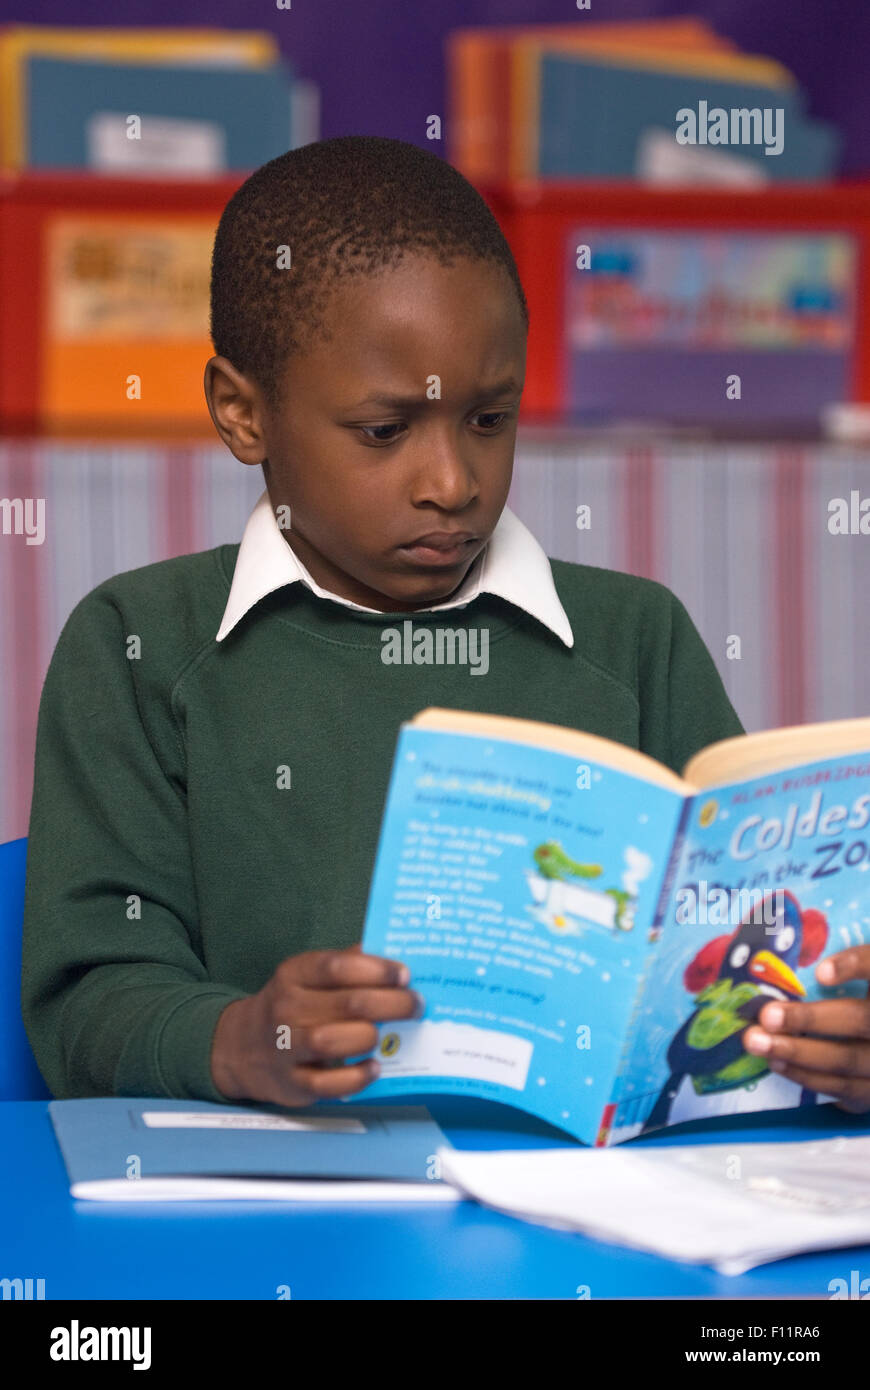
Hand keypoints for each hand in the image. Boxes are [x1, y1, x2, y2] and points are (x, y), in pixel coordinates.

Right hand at [210, 944, 420, 1105]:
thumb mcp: (307, 976)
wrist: (240, 1046)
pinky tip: (374, 1067)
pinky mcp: (291, 1083)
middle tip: (416, 1005)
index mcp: (294, 974)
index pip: (337, 966)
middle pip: (346, 1004)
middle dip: (391, 1004)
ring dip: (370, 1037)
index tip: (405, 974)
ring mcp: (285, 1047)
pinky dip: (355, 1077)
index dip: (376, 969)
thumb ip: (346, 963)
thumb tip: (392, 952)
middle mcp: (287, 1008)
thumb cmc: (291, 1005)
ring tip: (390, 1034)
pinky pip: (326, 1084)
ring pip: (332, 1041)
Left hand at [742, 945, 869, 1112]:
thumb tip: (790, 962)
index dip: (854, 966)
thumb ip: (842, 967)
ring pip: (848, 1059)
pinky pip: (843, 1087)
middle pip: (860, 1020)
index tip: (820, 973)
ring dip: (798, 1051)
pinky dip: (807, 1076)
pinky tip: (776, 1062)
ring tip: (757, 1041)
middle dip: (809, 1019)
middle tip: (768, 1015)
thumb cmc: (857, 998)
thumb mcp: (858, 977)